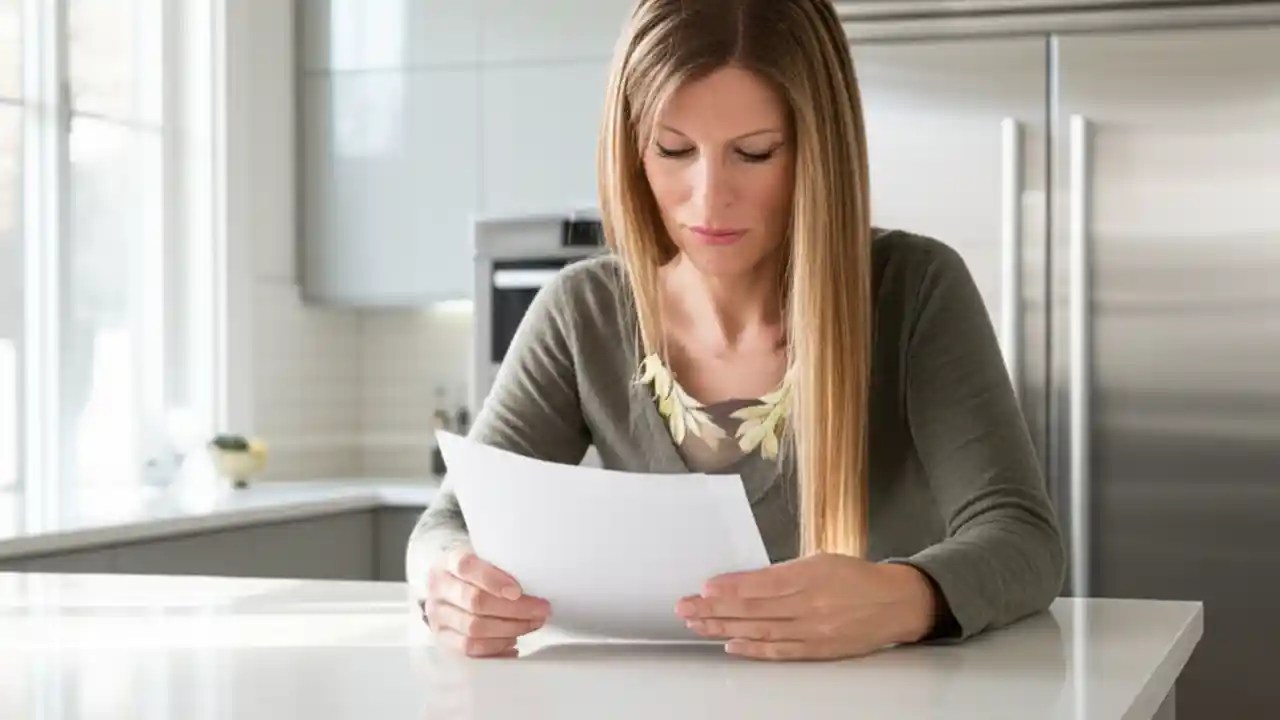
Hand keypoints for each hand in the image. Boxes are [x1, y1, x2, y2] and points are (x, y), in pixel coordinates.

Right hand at [423, 548, 550, 657]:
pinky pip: (470, 648)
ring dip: (510, 629)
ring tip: (532, 624)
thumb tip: (538, 579)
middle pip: (475, 601)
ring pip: (474, 628)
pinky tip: (513, 640)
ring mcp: (438, 615)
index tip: (518, 591)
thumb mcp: (486, 556)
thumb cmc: (478, 570)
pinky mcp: (443, 637)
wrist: (451, 583)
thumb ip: (504, 564)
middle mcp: (439, 587)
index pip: (467, 567)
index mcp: (449, 560)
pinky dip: (495, 646)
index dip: (493, 580)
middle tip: (541, 610)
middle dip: (514, 609)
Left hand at [675, 553, 937, 660]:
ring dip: (725, 628)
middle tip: (685, 608)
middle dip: (715, 609)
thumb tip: (747, 582)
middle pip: (754, 608)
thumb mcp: (821, 560)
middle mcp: (809, 604)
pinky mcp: (818, 649)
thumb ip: (785, 572)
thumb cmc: (855, 577)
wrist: (895, 604)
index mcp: (810, 575)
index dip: (731, 587)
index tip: (705, 588)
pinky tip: (731, 645)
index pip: (762, 583)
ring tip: (698, 625)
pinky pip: (780, 651)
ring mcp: (813, 629)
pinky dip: (753, 649)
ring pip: (760, 630)